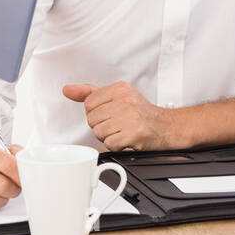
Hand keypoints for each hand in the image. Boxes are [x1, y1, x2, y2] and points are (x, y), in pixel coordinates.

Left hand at [62, 81, 181, 150]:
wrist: (166, 127)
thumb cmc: (141, 113)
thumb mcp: (117, 96)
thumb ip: (89, 93)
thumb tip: (67, 90)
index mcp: (120, 88)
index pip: (89, 104)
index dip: (97, 113)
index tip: (111, 114)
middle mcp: (125, 100)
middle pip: (92, 119)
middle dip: (102, 126)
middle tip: (119, 124)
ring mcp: (130, 117)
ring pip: (99, 132)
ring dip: (109, 137)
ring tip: (123, 131)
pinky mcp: (134, 133)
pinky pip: (109, 144)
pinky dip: (117, 146)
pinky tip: (126, 139)